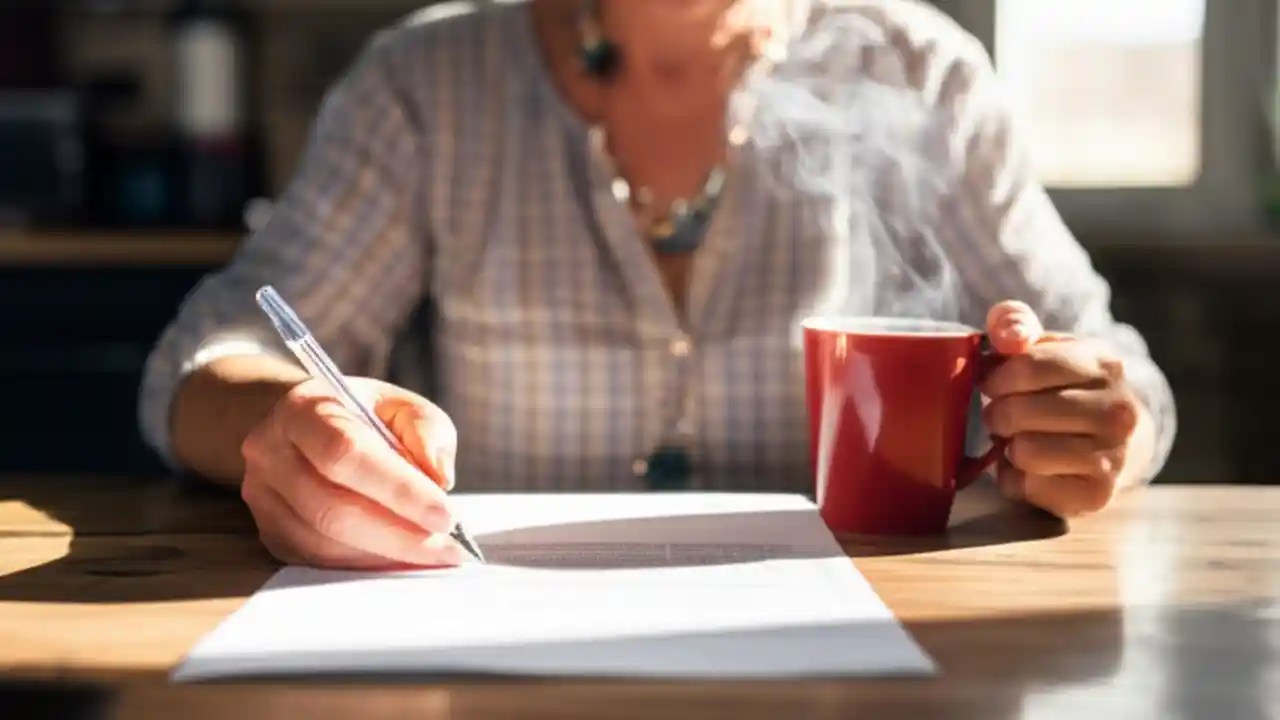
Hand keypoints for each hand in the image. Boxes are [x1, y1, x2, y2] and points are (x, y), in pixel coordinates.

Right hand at [240, 377, 461, 568]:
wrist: (306, 428)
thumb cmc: (361, 416)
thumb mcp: (400, 405)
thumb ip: (427, 432)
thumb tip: (440, 479)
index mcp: (304, 409)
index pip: (347, 453)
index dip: (398, 489)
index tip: (445, 514)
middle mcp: (271, 452)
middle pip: (332, 507)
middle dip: (398, 534)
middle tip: (448, 547)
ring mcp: (263, 496)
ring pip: (323, 541)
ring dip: (385, 555)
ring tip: (433, 555)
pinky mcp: (270, 531)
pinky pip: (317, 560)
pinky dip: (364, 564)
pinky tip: (399, 559)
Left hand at [980, 301, 1146, 517]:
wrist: (1118, 440)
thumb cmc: (1065, 386)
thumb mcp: (1044, 346)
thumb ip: (1015, 325)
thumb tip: (1007, 335)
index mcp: (1104, 364)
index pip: (1026, 366)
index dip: (996, 378)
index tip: (993, 385)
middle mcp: (1117, 411)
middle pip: (1018, 412)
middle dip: (998, 414)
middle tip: (1006, 416)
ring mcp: (1113, 455)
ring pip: (1023, 451)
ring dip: (1008, 447)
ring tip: (1021, 439)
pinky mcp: (1097, 494)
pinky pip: (1028, 486)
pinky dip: (1015, 478)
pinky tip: (1031, 467)